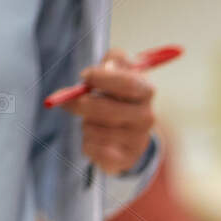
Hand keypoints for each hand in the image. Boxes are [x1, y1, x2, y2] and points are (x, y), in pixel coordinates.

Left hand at [60, 50, 154, 173]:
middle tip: (73, 101)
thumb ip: (114, 60)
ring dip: (85, 124)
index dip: (102, 79)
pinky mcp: (127, 160)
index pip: (128, 84)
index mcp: (146, 91)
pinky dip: (87, 143)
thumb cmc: (115, 92)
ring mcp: (138, 140)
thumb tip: (103, 71)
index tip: (83, 76)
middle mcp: (147, 117)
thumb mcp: (116, 68)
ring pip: (95, 130)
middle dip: (82, 104)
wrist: (127, 132)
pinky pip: (93, 150)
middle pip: (107, 110)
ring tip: (92, 122)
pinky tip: (95, 139)